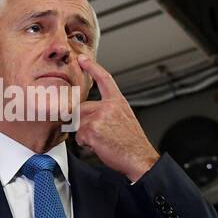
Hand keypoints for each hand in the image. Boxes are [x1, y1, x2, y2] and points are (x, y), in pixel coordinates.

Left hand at [74, 55, 158, 182]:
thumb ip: (107, 111)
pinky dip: (86, 144)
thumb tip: (87, 113)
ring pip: (79, 123)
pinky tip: (100, 145)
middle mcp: (109, 106)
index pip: (105, 79)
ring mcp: (100, 117)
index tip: (82, 59)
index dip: (92, 67)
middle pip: (82, 108)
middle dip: (84, 122)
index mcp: (118, 102)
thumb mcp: (124, 118)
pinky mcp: (92, 130)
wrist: (139, 158)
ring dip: (85, 134)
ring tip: (102, 140)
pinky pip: (79, 136)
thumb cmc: (132, 143)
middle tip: (99, 134)